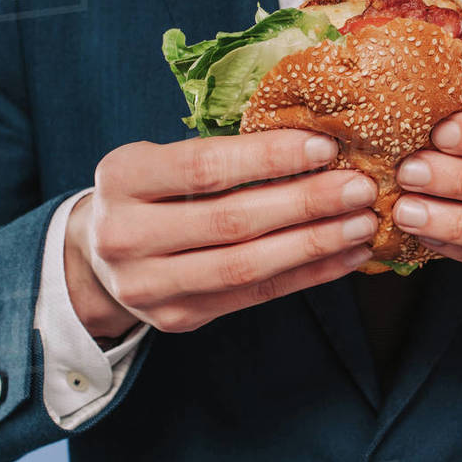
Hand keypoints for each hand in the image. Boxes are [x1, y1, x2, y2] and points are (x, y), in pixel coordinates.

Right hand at [65, 130, 377, 338]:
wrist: (100, 256)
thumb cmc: (151, 194)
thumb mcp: (161, 160)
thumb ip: (221, 154)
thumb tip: (318, 144)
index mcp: (122, 178)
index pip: (204, 167)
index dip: (268, 158)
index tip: (324, 146)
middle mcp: (125, 235)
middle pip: (230, 221)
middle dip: (305, 203)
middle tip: (358, 188)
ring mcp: (148, 285)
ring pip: (246, 266)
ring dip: (314, 244)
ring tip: (361, 225)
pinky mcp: (177, 317)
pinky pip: (255, 296)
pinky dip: (307, 275)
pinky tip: (346, 258)